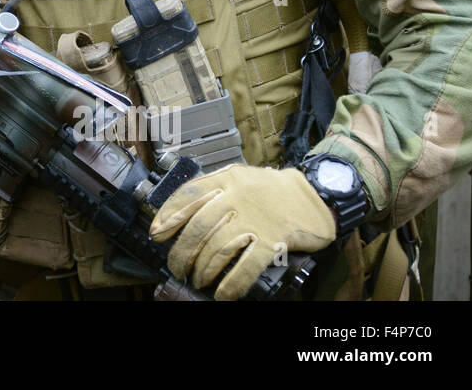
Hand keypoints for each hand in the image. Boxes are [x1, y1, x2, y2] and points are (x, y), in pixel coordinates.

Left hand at [149, 164, 335, 300]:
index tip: (157, 234)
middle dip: (182, 252)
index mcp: (226, 179)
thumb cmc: (272, 191)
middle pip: (199, 227)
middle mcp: (238, 196)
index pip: (188, 196)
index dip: (168, 217)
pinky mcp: (275, 240)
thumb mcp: (239, 179)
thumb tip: (179, 216)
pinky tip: (222, 294)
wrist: (315, 195)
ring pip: (218, 248)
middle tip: (177, 267)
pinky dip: (231, 284)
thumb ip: (213, 190)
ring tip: (197, 280)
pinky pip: (247, 266)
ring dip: (203, 270)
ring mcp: (257, 218)